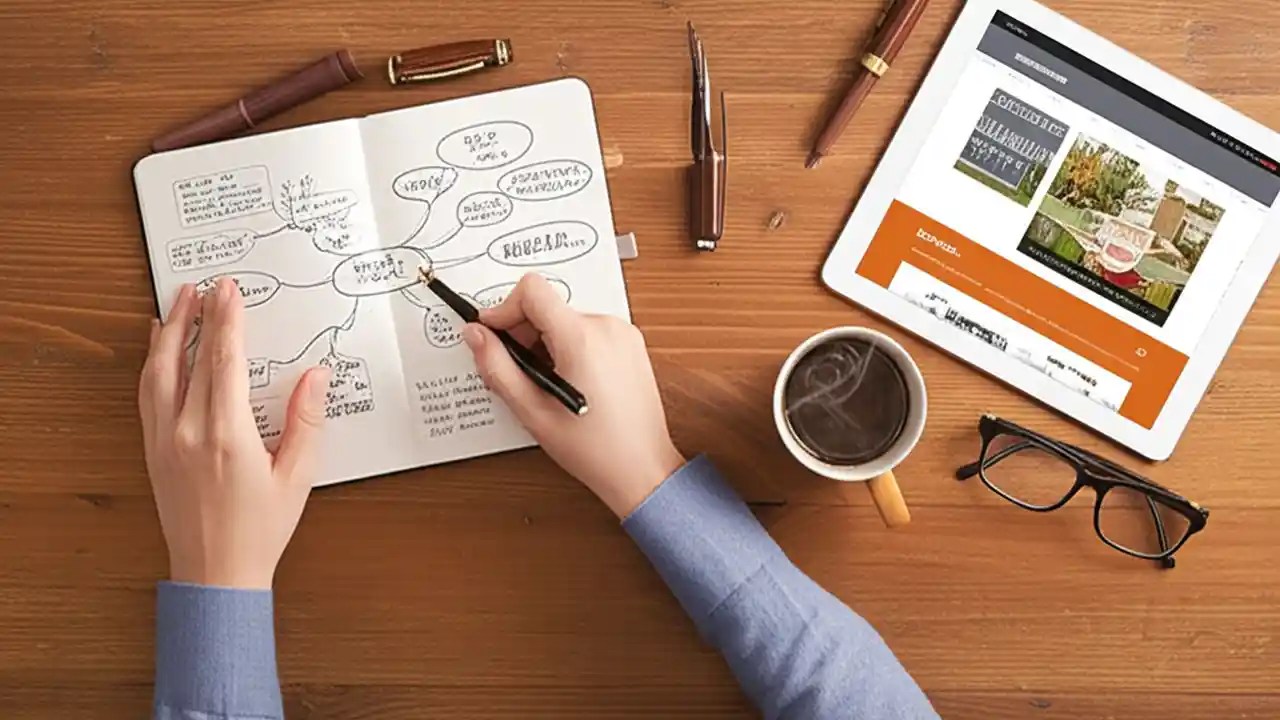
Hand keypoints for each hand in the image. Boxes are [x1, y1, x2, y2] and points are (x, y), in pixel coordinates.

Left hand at [137, 278, 330, 588]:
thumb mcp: (297, 476)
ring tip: (178, 304)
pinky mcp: (154, 451)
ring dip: (167, 334)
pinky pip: (147, 396)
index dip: (227, 322)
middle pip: (187, 359)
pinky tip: (157, 349)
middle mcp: (188, 433)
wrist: (215, 573)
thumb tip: (316, 377)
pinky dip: (151, 365)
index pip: (224, 363)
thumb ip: (305, 422)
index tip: (230, 292)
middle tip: (205, 286)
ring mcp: (164, 441)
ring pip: (157, 373)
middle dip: (196, 317)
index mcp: (226, 437)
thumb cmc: (259, 530)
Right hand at [462, 274, 684, 516]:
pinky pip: (587, 331)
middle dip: (523, 334)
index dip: (503, 309)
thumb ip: (497, 366)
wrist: (641, 468)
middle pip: (547, 306)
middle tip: (517, 373)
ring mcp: (622, 334)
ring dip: (546, 343)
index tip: (493, 334)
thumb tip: (476, 335)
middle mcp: (606, 327)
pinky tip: (568, 382)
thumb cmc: (596, 448)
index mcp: (581, 338)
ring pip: (565, 320)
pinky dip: (569, 347)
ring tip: (546, 384)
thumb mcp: (532, 410)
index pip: (532, 290)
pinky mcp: (630, 344)